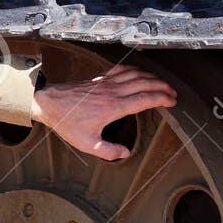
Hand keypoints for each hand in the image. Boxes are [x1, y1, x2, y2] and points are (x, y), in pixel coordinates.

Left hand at [29, 66, 177, 160]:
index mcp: (114, 107)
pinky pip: (122, 69)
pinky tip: (140, 72)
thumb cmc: (67, 123)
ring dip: (152, 77)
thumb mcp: (87, 144)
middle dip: (162, 87)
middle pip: (145, 83)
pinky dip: (135, 69)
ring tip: (162, 83)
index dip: (162, 98)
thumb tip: (126, 153)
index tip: (172, 102)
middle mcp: (113, 91)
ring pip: (135, 74)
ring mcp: (106, 82)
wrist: (50, 103)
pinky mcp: (99, 78)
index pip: (145, 99)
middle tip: (173, 93)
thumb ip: (108, 151)